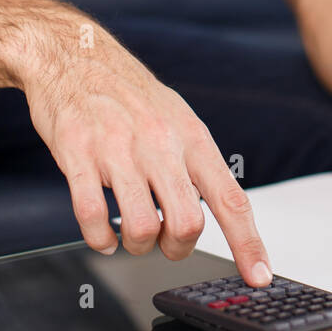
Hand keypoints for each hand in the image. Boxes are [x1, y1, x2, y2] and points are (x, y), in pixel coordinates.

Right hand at [20, 11, 272, 286]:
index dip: (249, 243)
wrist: (73, 54)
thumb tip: (221, 211)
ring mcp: (117, 149)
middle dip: (176, 247)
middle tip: (164, 241)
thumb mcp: (177, 118)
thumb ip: (197, 164)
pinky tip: (101, 232)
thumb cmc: (128, 92)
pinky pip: (92, 218)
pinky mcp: (78, 154)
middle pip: (187, 223)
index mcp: (191, 136)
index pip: (231, 199)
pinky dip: (99, 239)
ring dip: (136, 245)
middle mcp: (160, 143)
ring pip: (141, 228)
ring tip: (128, 232)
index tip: (259, 276)